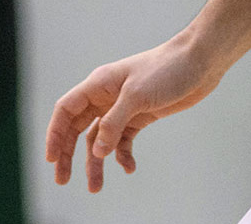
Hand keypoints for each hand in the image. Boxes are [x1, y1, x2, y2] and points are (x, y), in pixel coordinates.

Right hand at [47, 34, 225, 192]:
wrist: (199, 62)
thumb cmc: (166, 69)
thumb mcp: (137, 96)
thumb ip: (114, 123)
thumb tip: (97, 151)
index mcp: (98, 85)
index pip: (66, 111)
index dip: (55, 134)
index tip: (51, 159)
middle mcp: (105, 97)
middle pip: (77, 128)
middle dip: (69, 154)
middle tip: (62, 180)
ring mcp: (122, 108)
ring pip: (99, 139)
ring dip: (96, 162)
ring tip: (94, 188)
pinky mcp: (140, 116)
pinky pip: (123, 140)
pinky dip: (123, 155)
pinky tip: (129, 167)